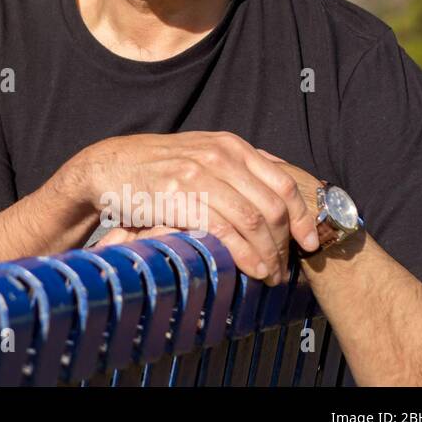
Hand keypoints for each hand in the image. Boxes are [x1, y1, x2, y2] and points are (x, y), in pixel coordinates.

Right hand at [67, 131, 320, 286]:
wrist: (111, 166)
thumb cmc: (158, 165)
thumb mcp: (202, 152)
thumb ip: (236, 163)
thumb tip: (278, 175)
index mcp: (231, 145)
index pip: (283, 182)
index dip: (302, 217)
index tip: (310, 243)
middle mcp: (220, 156)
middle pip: (271, 207)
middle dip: (285, 244)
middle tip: (285, 269)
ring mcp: (200, 175)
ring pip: (253, 221)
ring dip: (268, 255)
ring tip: (270, 276)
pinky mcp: (180, 196)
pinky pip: (225, 230)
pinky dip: (244, 254)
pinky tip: (251, 270)